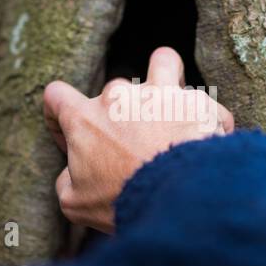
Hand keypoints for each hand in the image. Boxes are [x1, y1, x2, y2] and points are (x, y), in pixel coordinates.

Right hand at [43, 47, 234, 232]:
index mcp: (85, 119)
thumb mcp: (75, 203)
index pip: (56, 96)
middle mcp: (120, 97)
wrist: (177, 199)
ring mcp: (160, 93)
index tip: (73, 137)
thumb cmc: (122, 201)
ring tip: (173, 107)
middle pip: (113, 92)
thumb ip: (68, 180)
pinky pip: (202, 103)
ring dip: (166, 81)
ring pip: (163, 63)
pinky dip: (205, 120)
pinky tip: (209, 142)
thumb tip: (73, 173)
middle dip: (121, 118)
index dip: (59, 114)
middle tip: (134, 151)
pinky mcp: (197, 102)